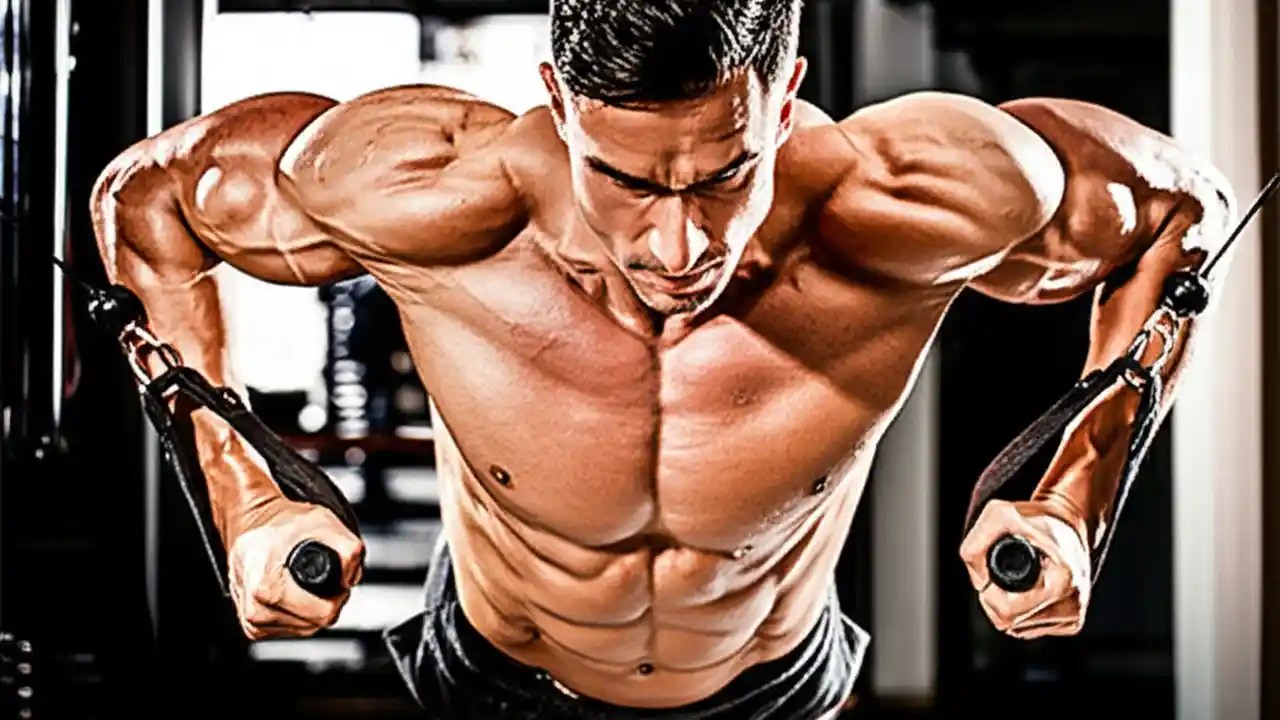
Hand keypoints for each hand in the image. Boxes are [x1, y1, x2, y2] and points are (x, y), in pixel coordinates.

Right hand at [225, 496, 364, 640]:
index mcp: (266, 588)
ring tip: (305, 580)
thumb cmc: (285, 525)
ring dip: (314, 608)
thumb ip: (349, 550)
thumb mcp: (325, 523)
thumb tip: (350, 580)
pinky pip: (292, 629)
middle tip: (323, 575)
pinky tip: (294, 592)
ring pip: (306, 628)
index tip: (336, 578)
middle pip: (317, 622)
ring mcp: (252, 621)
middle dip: (328, 601)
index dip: (338, 595)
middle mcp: (254, 610)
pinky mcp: (252, 628)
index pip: (322, 614)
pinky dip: (300, 613)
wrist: (252, 526)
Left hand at [959, 499, 1090, 638]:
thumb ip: (976, 543)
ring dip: (1007, 606)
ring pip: (1017, 628)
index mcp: (1063, 579)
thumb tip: (979, 581)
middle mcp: (1074, 602)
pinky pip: (1030, 628)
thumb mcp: (998, 514)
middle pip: (1009, 623)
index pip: (1007, 610)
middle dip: (993, 600)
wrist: (1068, 524)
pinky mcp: (1073, 623)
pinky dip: (1020, 611)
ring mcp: (1074, 615)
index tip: (988, 574)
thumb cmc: (1035, 518)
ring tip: (1016, 578)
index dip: (988, 594)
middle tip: (997, 574)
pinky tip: (1027, 590)